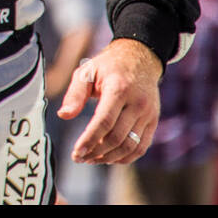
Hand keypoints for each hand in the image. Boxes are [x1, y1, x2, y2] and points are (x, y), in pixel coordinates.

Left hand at [59, 38, 161, 163]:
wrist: (139, 58)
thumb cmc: (107, 66)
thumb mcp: (86, 72)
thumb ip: (74, 94)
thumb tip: (63, 115)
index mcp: (119, 89)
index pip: (104, 122)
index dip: (89, 140)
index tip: (76, 152)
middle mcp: (137, 103)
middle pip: (117, 137)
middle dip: (96, 152)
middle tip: (80, 157)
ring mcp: (148, 114)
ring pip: (130, 146)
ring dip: (109, 157)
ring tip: (91, 159)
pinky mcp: (153, 121)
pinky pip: (142, 146)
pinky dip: (126, 157)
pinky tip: (109, 158)